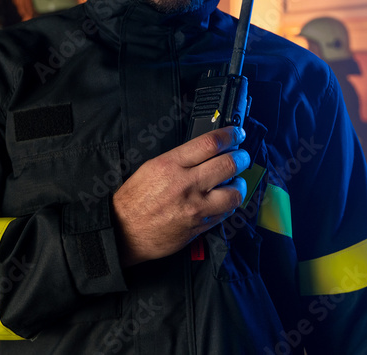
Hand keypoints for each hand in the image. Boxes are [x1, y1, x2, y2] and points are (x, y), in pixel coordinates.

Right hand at [112, 126, 248, 266]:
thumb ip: (180, 158)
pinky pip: (226, 213)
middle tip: (242, 157)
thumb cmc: (134, 200)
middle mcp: (186, 184)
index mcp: (171, 165)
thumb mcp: (152, 167)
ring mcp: (195, 207)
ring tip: (235, 182)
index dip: (230, 135)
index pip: (210, 143)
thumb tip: (206, 150)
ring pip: (234, 192)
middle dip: (242, 157)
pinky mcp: (199, 226)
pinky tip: (224, 200)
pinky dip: (229, 204)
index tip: (237, 133)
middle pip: (229, 164)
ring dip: (240, 184)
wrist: (124, 232)